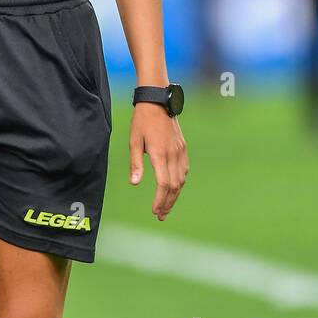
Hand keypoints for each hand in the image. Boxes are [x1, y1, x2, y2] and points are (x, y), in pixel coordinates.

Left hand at [129, 102, 188, 220]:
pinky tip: (174, 189)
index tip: (155, 211)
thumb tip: (134, 183)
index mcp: (160, 154)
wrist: (158, 102)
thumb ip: (136, 163)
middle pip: (174, 186)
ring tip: (166, 207)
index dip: (160, 200)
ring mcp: (180, 151)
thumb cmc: (142, 121)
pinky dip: (179, 183)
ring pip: (181, 180)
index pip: (163, 184)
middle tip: (160, 215)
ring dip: (174, 195)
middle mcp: (173, 154)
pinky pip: (184, 170)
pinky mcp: (183, 148)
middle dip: (167, 203)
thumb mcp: (134, 141)